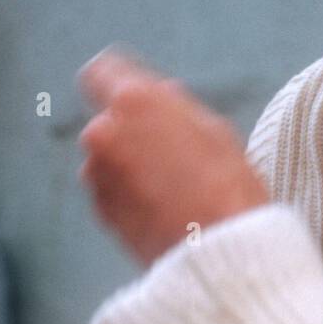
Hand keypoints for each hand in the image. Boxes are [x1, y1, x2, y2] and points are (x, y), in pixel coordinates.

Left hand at [77, 47, 270, 265]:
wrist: (216, 253)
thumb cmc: (226, 184)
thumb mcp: (213, 128)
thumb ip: (175, 106)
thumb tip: (159, 95)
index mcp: (133, 102)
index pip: (99, 71)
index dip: (117, 80)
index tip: (136, 96)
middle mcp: (103, 133)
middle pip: (110, 119)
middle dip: (133, 130)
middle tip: (172, 151)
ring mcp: (96, 175)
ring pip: (109, 157)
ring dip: (129, 164)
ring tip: (170, 186)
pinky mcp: (98, 210)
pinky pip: (110, 189)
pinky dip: (128, 193)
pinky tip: (161, 207)